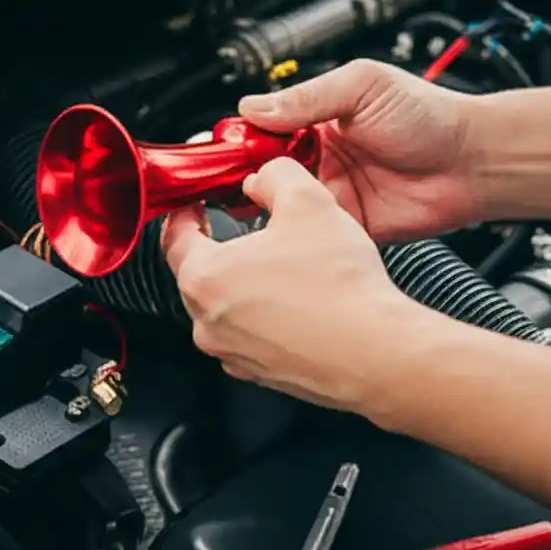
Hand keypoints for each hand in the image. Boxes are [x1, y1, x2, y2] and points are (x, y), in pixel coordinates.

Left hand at [161, 157, 446, 415]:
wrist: (377, 353)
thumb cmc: (340, 287)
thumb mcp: (307, 201)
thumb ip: (275, 176)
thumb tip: (264, 177)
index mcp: (204, 277)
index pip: (173, 237)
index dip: (185, 212)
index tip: (197, 203)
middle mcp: (208, 322)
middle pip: (198, 274)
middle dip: (220, 247)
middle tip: (248, 230)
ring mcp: (233, 353)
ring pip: (226, 307)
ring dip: (246, 284)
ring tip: (285, 267)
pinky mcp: (261, 373)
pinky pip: (252, 336)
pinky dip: (267, 317)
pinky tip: (300, 304)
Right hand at [238, 59, 482, 242]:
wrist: (473, 162)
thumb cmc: (430, 117)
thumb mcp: (362, 86)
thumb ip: (308, 97)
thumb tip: (254, 106)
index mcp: (317, 119)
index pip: (264, 128)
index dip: (241, 139)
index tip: (223, 148)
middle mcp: (319, 157)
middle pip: (264, 169)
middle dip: (242, 175)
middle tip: (228, 180)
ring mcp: (332, 192)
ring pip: (281, 203)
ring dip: (266, 204)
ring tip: (253, 203)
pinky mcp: (346, 225)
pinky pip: (311, 233)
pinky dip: (296, 232)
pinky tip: (287, 226)